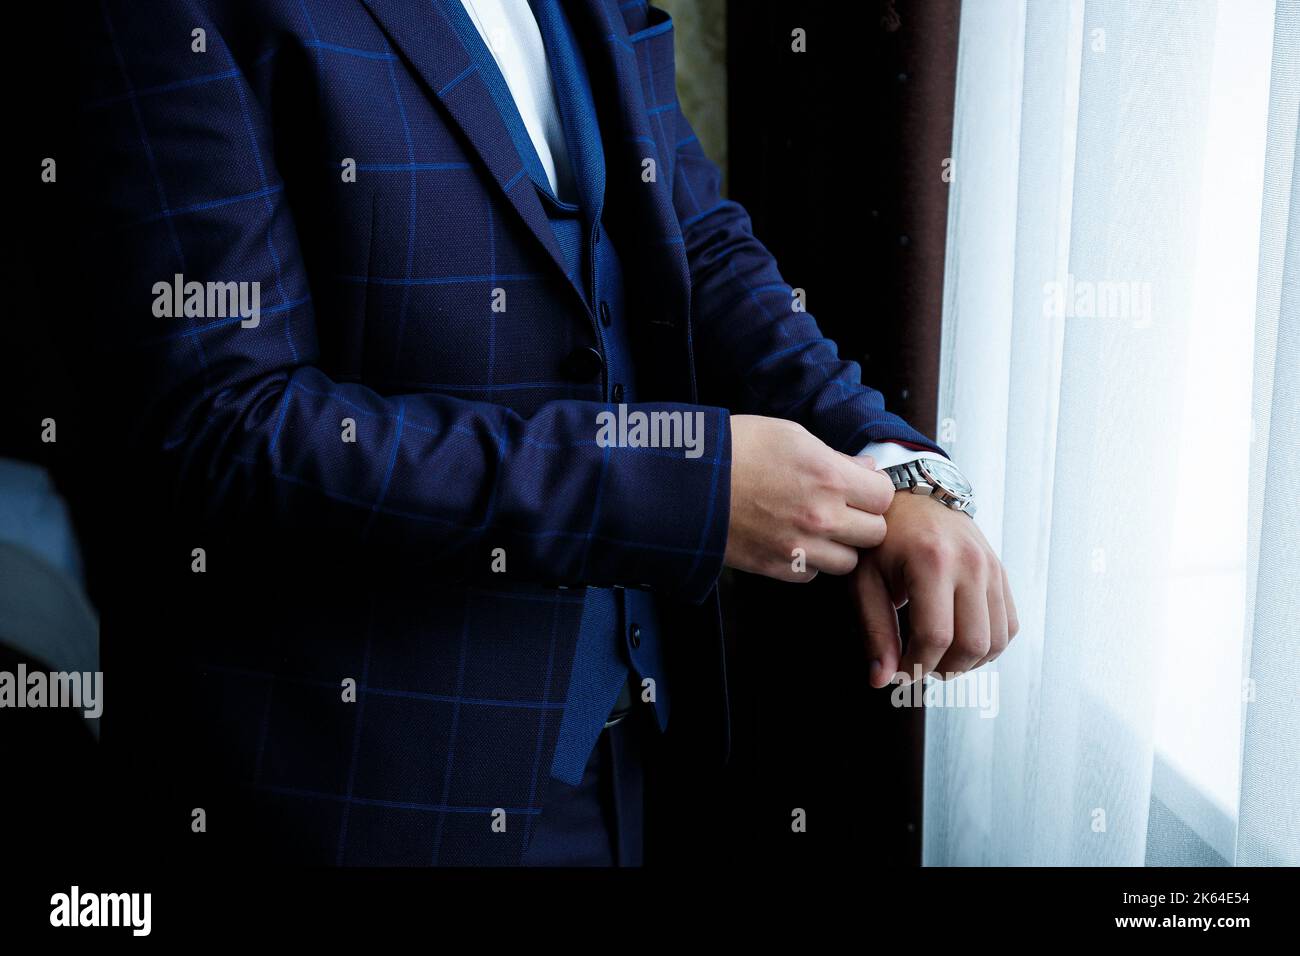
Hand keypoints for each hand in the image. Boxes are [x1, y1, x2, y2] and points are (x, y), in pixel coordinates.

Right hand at [725, 415, 894, 581]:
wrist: (685, 484)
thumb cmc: (734, 449)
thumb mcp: (790, 435)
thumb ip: (834, 456)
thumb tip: (864, 469)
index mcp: (827, 477)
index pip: (883, 495)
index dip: (873, 489)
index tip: (860, 486)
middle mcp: (821, 516)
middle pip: (874, 533)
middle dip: (863, 520)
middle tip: (843, 508)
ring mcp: (799, 547)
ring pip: (849, 562)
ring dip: (840, 546)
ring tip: (818, 528)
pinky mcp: (777, 568)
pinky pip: (813, 574)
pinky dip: (809, 561)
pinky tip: (792, 540)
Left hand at [854, 489, 1018, 686]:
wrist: (915, 496)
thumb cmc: (883, 538)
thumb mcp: (865, 579)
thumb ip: (875, 630)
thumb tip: (882, 680)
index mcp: (932, 561)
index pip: (935, 636)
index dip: (917, 665)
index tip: (900, 672)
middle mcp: (970, 564)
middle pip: (972, 644)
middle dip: (945, 669)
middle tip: (920, 667)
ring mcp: (992, 568)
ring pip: (997, 640)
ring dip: (969, 663)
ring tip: (939, 658)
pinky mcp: (1001, 573)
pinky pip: (1009, 625)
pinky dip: (989, 646)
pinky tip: (960, 643)